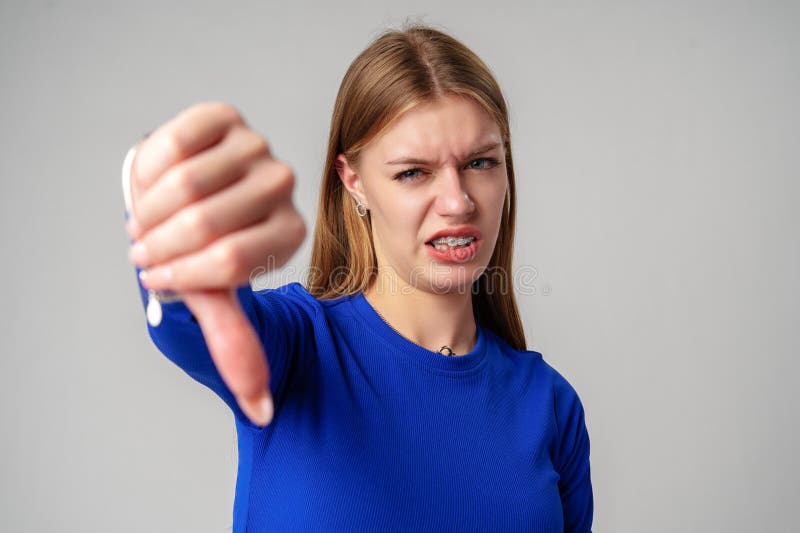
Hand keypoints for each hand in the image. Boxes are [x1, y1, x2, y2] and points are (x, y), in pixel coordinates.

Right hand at [126, 102, 305, 425]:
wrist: (191, 199)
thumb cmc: (202, 251)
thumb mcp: (217, 297)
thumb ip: (237, 346)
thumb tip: (262, 412)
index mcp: (289, 234)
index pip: (227, 262)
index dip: (179, 275)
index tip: (158, 276)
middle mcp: (282, 187)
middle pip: (204, 223)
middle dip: (159, 244)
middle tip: (145, 248)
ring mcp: (256, 148)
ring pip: (186, 182)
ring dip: (149, 209)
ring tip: (145, 220)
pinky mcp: (226, 118)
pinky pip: (174, 142)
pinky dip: (150, 168)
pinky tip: (153, 183)